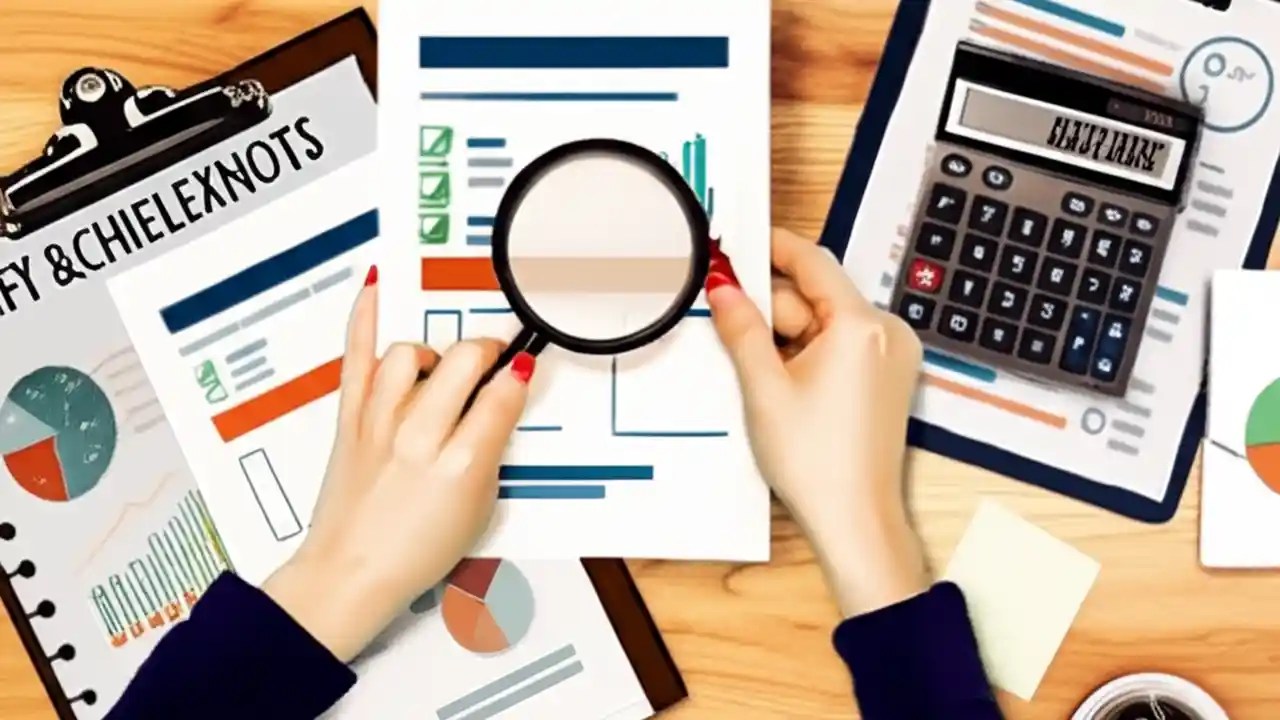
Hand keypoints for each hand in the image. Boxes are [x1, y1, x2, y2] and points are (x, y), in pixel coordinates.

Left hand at [262, 267, 534, 660]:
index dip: (519, 375)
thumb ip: (492, 451)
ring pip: (412, 354)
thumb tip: (500, 409)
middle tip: (491, 360)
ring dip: (435, 352)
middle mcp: (417, 438)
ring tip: (442, 366)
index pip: (502, 396)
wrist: (351, 574)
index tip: (524, 368)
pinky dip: (364, 319)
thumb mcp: (479, 509)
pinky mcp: (350, 420)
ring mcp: (379, 424)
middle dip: (487, 352)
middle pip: (463, 362)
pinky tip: (377, 288)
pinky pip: (356, 357)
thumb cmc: (412, 552)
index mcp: (459, 466)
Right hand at [706, 229, 929, 616]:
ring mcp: (891, 356)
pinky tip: (780, 380)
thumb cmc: (818, 463)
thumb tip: (724, 288)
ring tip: (756, 370)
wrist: (855, 520)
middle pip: (816, 295)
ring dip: (786, 334)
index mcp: (860, 326)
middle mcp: (885, 333)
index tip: (739, 243)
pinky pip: (840, 346)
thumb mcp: (764, 388)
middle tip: (726, 315)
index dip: (771, 248)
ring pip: (824, 323)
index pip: (812, 262)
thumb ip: (741, 329)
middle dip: (771, 307)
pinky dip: (808, 353)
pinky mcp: (886, 378)